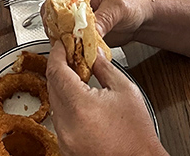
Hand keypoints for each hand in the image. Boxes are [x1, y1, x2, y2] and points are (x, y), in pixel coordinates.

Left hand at [47, 43, 165, 155]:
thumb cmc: (138, 135)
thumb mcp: (124, 90)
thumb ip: (103, 67)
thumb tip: (91, 52)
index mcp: (80, 106)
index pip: (57, 71)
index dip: (57, 53)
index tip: (61, 44)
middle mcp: (67, 125)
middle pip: (52, 86)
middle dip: (59, 67)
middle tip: (70, 56)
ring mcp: (65, 139)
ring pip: (54, 102)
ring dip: (61, 86)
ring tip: (76, 77)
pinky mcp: (67, 148)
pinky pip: (59, 119)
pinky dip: (65, 105)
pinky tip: (78, 99)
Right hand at [53, 0, 150, 45]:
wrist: (143, 20)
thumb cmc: (132, 4)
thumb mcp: (117, 9)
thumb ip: (102, 20)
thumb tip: (90, 33)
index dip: (54, 6)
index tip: (55, 20)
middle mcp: (76, 1)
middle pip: (55, 11)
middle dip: (54, 24)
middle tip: (58, 36)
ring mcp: (79, 17)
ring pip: (60, 26)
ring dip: (61, 36)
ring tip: (65, 46)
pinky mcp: (83, 32)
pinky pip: (71, 39)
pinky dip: (70, 45)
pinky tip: (72, 51)